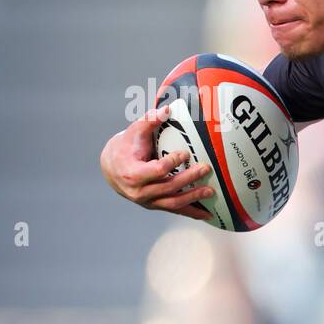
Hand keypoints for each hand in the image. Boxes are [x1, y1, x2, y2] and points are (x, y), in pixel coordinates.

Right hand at [100, 103, 215, 220]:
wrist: (112, 168)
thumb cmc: (125, 148)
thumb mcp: (134, 132)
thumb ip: (149, 120)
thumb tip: (166, 109)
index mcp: (133, 173)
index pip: (156, 171)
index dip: (171, 163)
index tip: (185, 153)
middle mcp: (139, 191)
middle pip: (168, 187)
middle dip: (188, 179)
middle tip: (205, 169)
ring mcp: (147, 201)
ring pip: (172, 203)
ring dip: (193, 198)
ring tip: (211, 191)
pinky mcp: (155, 205)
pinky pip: (175, 210)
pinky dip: (191, 213)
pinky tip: (208, 214)